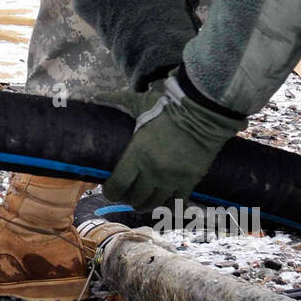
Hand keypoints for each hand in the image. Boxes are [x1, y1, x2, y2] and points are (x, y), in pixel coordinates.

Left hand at [102, 73, 246, 211]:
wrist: (203, 113)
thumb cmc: (168, 108)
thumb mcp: (141, 103)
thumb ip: (118, 101)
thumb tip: (97, 95)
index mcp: (137, 155)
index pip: (118, 185)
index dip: (111, 192)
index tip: (110, 189)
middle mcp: (153, 171)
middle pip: (135, 198)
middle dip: (127, 198)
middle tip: (126, 194)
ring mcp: (172, 179)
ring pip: (154, 204)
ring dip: (145, 204)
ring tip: (142, 201)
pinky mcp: (189, 181)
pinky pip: (175, 203)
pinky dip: (167, 205)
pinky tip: (163, 202)